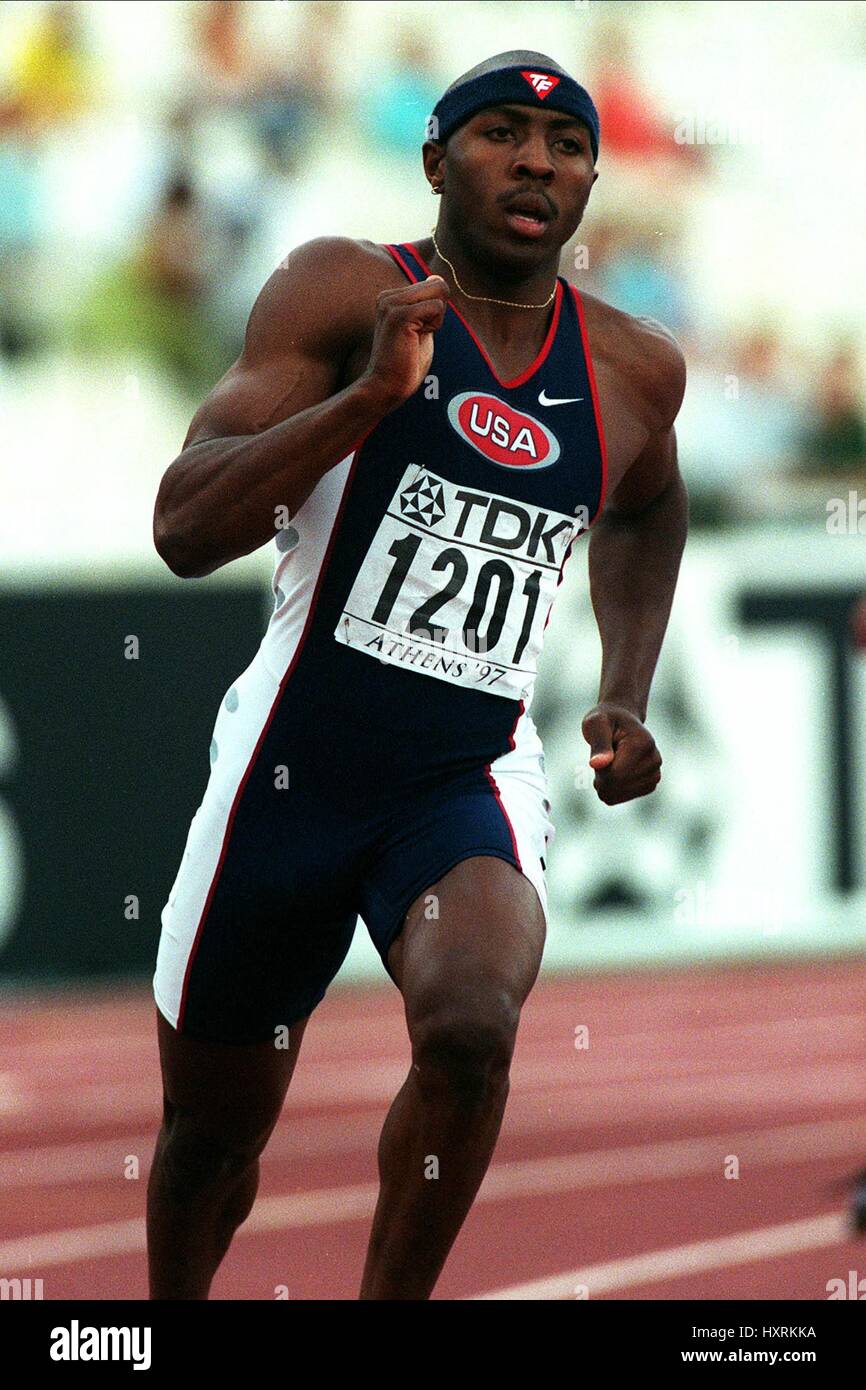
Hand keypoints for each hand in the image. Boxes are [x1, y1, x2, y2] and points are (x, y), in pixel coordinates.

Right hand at [361, 275, 449, 409]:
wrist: (386, 387)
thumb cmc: (404, 364)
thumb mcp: (420, 328)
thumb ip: (428, 306)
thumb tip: (436, 279)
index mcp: (391, 298)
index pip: (433, 285)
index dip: (436, 312)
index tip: (416, 333)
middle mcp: (388, 296)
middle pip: (438, 285)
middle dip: (438, 314)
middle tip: (417, 337)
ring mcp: (392, 303)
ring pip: (438, 292)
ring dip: (436, 320)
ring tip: (414, 339)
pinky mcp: (399, 315)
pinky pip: (436, 307)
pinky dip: (434, 326)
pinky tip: (415, 340)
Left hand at [581, 702, 661, 804]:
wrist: (621, 722)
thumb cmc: (606, 720)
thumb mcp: (596, 724)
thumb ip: (598, 744)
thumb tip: (597, 764)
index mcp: (643, 744)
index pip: (614, 775)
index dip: (598, 770)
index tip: (598, 755)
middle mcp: (654, 760)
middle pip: (615, 786)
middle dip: (601, 776)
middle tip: (603, 757)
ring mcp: (655, 774)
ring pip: (616, 795)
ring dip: (605, 782)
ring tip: (610, 762)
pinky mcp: (650, 784)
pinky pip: (620, 798)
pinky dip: (611, 788)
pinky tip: (614, 771)